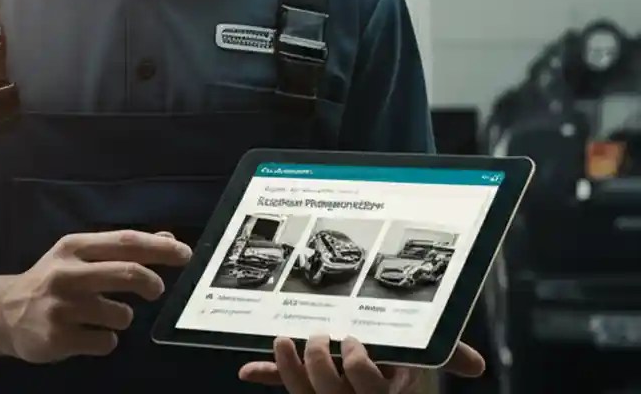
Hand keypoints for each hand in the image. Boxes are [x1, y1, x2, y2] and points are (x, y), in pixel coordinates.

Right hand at [0, 230, 190, 363]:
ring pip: (120, 315)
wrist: (3, 313)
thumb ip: (121, 249)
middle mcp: (66, 273)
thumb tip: (168, 238)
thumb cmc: (50, 280)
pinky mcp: (58, 338)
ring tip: (102, 316)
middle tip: (156, 291)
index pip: (125, 242)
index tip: (185, 254)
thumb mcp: (79, 256)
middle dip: (150, 282)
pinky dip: (105, 340)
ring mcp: (61, 307)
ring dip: (122, 317)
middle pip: (127, 273)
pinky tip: (87, 334)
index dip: (159, 248)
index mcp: (73, 247)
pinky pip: (105, 342)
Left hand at [238, 335, 485, 392]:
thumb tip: (477, 367)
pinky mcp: (308, 391)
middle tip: (319, 336)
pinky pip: (288, 390)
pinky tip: (247, 369)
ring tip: (283, 340)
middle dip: (321, 363)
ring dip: (289, 368)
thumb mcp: (428, 352)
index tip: (354, 342)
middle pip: (332, 392)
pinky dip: (266, 376)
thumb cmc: (405, 354)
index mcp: (388, 389)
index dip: (358, 368)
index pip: (371, 388)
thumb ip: (450, 354)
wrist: (383, 371)